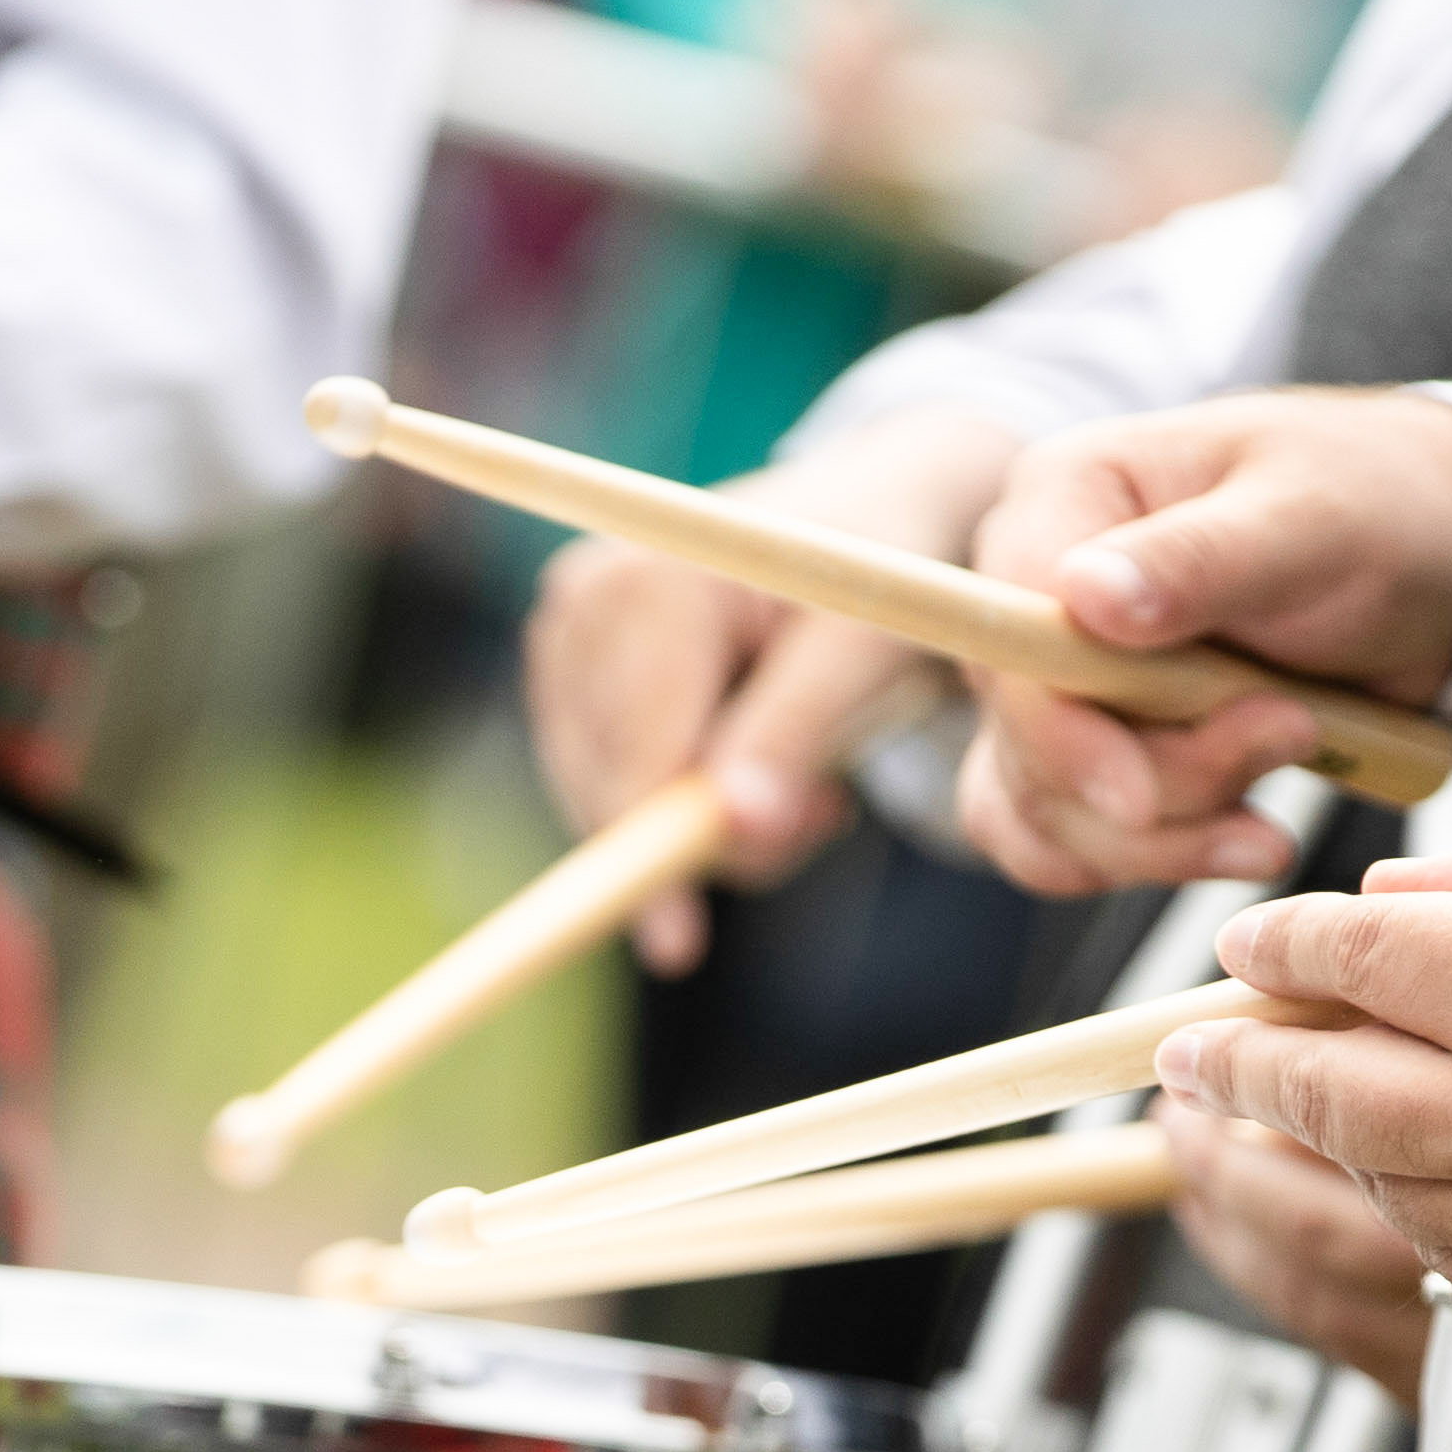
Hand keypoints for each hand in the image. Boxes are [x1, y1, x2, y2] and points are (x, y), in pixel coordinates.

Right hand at [524, 405, 1004, 971]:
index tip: (675, 944)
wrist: (872, 507)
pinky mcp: (568, 657)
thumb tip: (737, 834)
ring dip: (703, 814)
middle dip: (710, 828)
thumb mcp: (866, 651)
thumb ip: (794, 733)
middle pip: (612, 783)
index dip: (655, 858)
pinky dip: (679, 792)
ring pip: (605, 792)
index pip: (636, 756)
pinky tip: (750, 749)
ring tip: (805, 767)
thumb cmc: (885, 571)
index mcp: (652, 580)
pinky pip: (607, 775)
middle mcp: (584, 595)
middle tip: (824, 808)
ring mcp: (565, 626)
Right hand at [951, 387, 1451, 894]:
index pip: (1009, 644)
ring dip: (1170, 833)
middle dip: (1162, 782)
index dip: (1062, 735)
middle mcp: (1038, 591)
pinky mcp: (1098, 747)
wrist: (1443, 561)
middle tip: (1290, 734)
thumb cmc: (1382, 510)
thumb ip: (1198, 558)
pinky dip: (1158, 858)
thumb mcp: (1312, 521)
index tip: (1141, 797)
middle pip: (1030, 743)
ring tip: (1282, 796)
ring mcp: (1062, 679)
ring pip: (1046, 810)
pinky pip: (1070, 840)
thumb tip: (1083, 596)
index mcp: (1064, 497)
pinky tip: (1244, 837)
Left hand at [1153, 826, 1451, 1380]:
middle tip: (1184, 1048)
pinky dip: (1410, 1204)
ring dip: (1322, 1140)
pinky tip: (1412, 1172)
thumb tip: (1394, 899)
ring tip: (1283, 1102)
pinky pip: (1444, 1251)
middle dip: (1236, 1063)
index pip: (1358, 961)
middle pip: (1322, 1088)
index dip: (1279, 948)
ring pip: (1373, 1179)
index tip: (1243, 946)